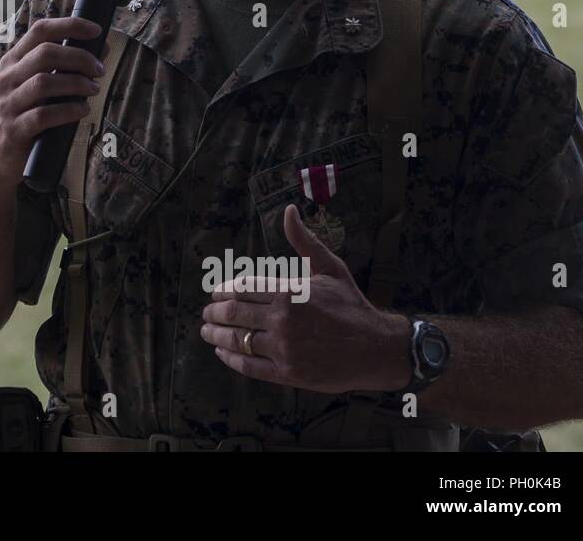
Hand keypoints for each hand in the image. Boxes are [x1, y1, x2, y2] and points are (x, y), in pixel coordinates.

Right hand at [0, 15, 104, 190]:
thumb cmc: (19, 116)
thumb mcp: (28, 87)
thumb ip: (57, 69)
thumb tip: (99, 53)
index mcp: (12, 62)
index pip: (40, 31)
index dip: (70, 26)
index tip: (96, 30)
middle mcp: (7, 79)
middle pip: (45, 54)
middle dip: (79, 57)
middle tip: (99, 69)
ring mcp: (8, 104)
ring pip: (44, 82)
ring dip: (76, 83)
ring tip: (94, 89)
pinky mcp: (14, 130)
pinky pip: (44, 115)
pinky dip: (69, 110)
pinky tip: (82, 110)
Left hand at [199, 204, 409, 393]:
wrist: (377, 348)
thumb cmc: (351, 304)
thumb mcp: (329, 268)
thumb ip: (304, 241)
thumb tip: (289, 210)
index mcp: (289, 291)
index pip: (242, 288)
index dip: (222, 290)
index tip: (215, 292)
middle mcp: (283, 319)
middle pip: (234, 313)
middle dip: (214, 312)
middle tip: (206, 312)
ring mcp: (284, 348)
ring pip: (237, 339)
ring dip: (216, 334)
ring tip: (207, 330)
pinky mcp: (288, 373)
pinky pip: (249, 366)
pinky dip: (230, 359)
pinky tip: (222, 352)